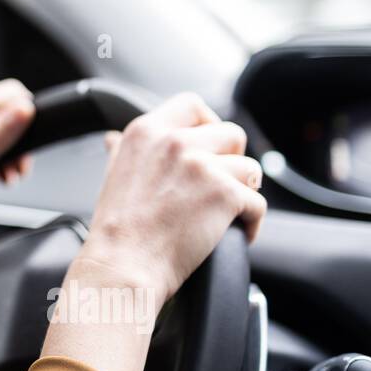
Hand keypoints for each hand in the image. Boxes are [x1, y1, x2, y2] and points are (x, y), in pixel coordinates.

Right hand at [79, 92, 266, 302]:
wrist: (122, 265)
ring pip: (249, 168)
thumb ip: (121, 150)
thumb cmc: (115, 229)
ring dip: (244, 190)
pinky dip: (252, 221)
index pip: (192, 105)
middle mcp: (174, 141)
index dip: (208, 124)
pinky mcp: (225, 194)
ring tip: (227, 212)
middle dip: (231, 159)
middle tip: (220, 184)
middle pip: (230, 133)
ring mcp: (201, 166)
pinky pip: (257, 202)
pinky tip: (237, 232)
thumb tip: (113, 140)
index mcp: (146, 132)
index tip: (210, 146)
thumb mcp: (112, 174)